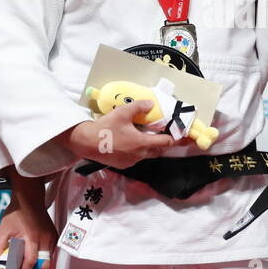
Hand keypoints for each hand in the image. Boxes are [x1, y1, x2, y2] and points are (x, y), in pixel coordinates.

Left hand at [0, 199, 56, 268]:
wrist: (29, 199)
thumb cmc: (17, 212)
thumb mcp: (3, 230)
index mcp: (32, 237)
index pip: (31, 262)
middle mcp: (45, 239)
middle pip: (43, 266)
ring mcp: (51, 238)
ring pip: (47, 261)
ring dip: (36, 265)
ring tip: (24, 265)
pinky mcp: (54, 236)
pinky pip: (49, 253)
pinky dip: (41, 257)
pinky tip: (32, 254)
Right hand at [60, 100, 178, 169]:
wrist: (85, 142)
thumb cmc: (105, 128)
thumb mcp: (122, 113)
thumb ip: (138, 107)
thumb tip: (151, 104)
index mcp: (142, 143)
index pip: (165, 143)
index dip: (175, 139)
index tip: (181, 136)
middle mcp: (139, 155)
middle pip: (158, 151)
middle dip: (164, 144)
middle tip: (166, 135)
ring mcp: (130, 162)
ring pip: (147, 156)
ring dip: (151, 148)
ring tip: (149, 138)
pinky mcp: (122, 165)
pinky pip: (136, 159)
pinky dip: (139, 152)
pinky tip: (133, 144)